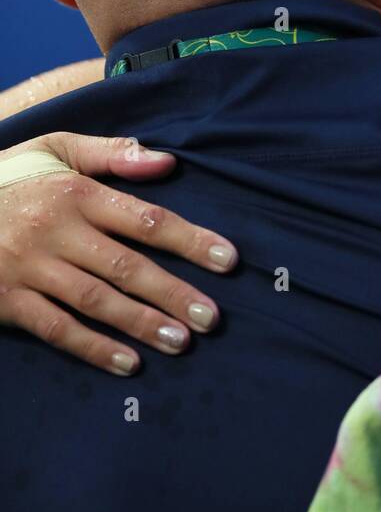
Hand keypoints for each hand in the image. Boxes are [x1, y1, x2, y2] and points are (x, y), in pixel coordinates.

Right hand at [0, 132, 237, 374]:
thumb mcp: (56, 149)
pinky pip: (56, 329)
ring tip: (181, 342)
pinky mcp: (7, 300)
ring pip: (95, 300)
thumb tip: (167, 162)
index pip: (145, 218)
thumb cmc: (12, 176)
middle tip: (213, 318)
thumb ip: (111, 155)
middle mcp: (57, 231)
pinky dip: (93, 347)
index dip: (190, 240)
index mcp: (76, 193)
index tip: (227, 260)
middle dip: (174, 293)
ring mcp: (30, 268)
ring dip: (141, 323)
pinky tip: (127, 362)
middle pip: (127, 265)